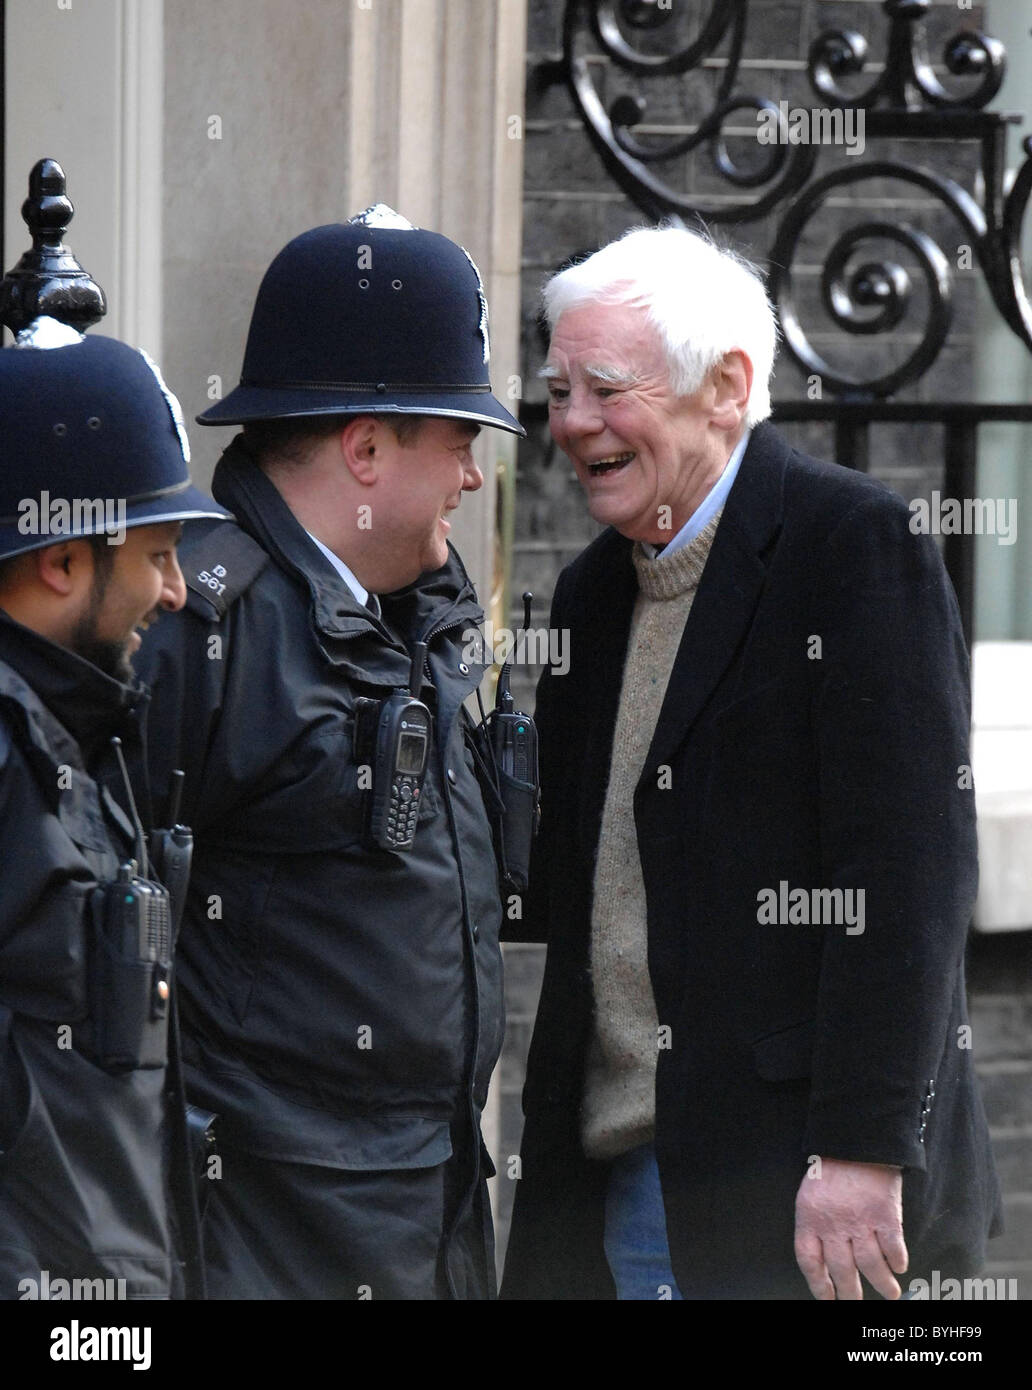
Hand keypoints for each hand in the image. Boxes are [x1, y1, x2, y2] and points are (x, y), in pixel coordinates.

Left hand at [794, 1157, 907, 1299]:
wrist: (856, 1138)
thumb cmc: (832, 1166)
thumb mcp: (810, 1194)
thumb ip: (815, 1224)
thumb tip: (823, 1259)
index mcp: (810, 1217)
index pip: (809, 1261)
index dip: (818, 1284)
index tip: (827, 1299)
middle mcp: (834, 1224)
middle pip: (842, 1270)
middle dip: (850, 1293)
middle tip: (856, 1303)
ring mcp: (861, 1221)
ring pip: (871, 1266)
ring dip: (882, 1284)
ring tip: (891, 1294)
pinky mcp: (886, 1215)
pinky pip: (893, 1248)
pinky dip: (898, 1261)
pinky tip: (900, 1267)